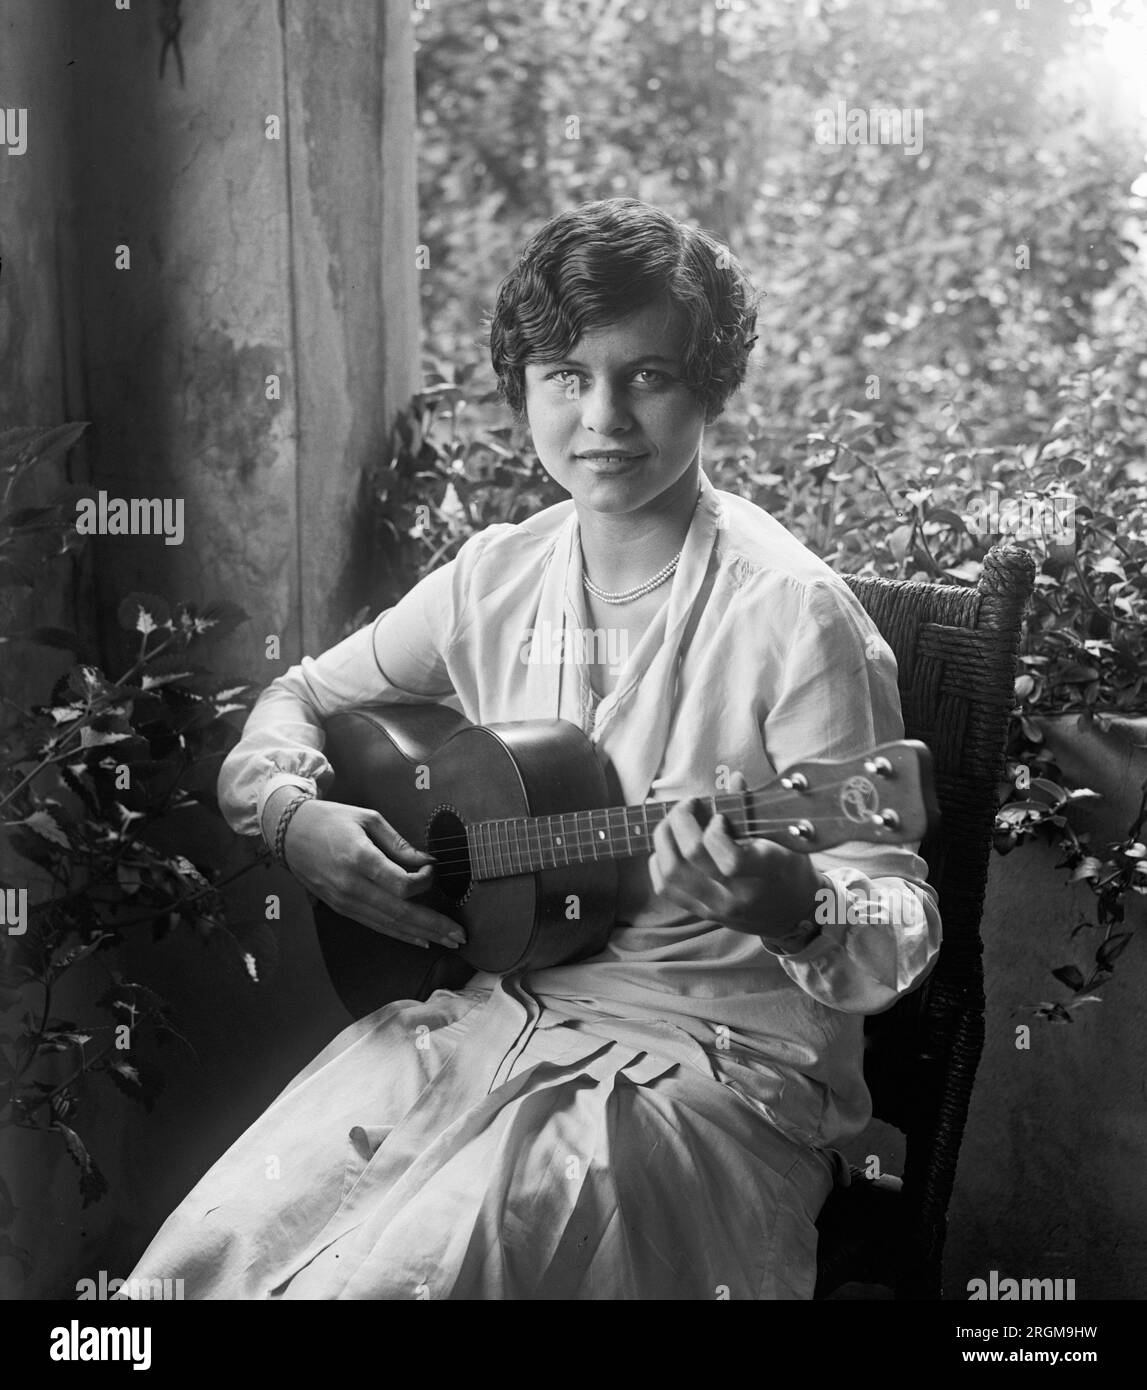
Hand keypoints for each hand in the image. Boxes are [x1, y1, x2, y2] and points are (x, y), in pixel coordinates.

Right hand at [271, 791, 464, 950]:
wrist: (288, 833)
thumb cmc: (330, 820)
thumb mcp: (368, 819)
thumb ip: (399, 843)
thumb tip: (427, 862)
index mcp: (359, 859)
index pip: (401, 884)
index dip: (425, 881)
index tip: (433, 869)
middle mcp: (351, 886)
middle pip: (400, 913)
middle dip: (434, 926)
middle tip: (460, 936)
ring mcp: (345, 901)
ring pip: (389, 924)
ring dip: (422, 935)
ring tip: (448, 942)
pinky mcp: (341, 908)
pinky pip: (375, 925)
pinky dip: (400, 934)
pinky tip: (420, 940)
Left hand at [649, 772, 826, 949]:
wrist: (793, 914)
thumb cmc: (788, 869)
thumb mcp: (782, 839)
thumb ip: (753, 811)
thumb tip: (734, 779)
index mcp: (763, 872)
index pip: (730, 860)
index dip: (715, 831)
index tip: (720, 817)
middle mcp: (736, 894)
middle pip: (691, 858)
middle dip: (680, 821)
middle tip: (687, 806)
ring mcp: (716, 907)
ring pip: (670, 874)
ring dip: (663, 840)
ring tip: (672, 823)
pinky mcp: (702, 912)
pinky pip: (665, 889)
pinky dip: (658, 863)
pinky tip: (668, 847)